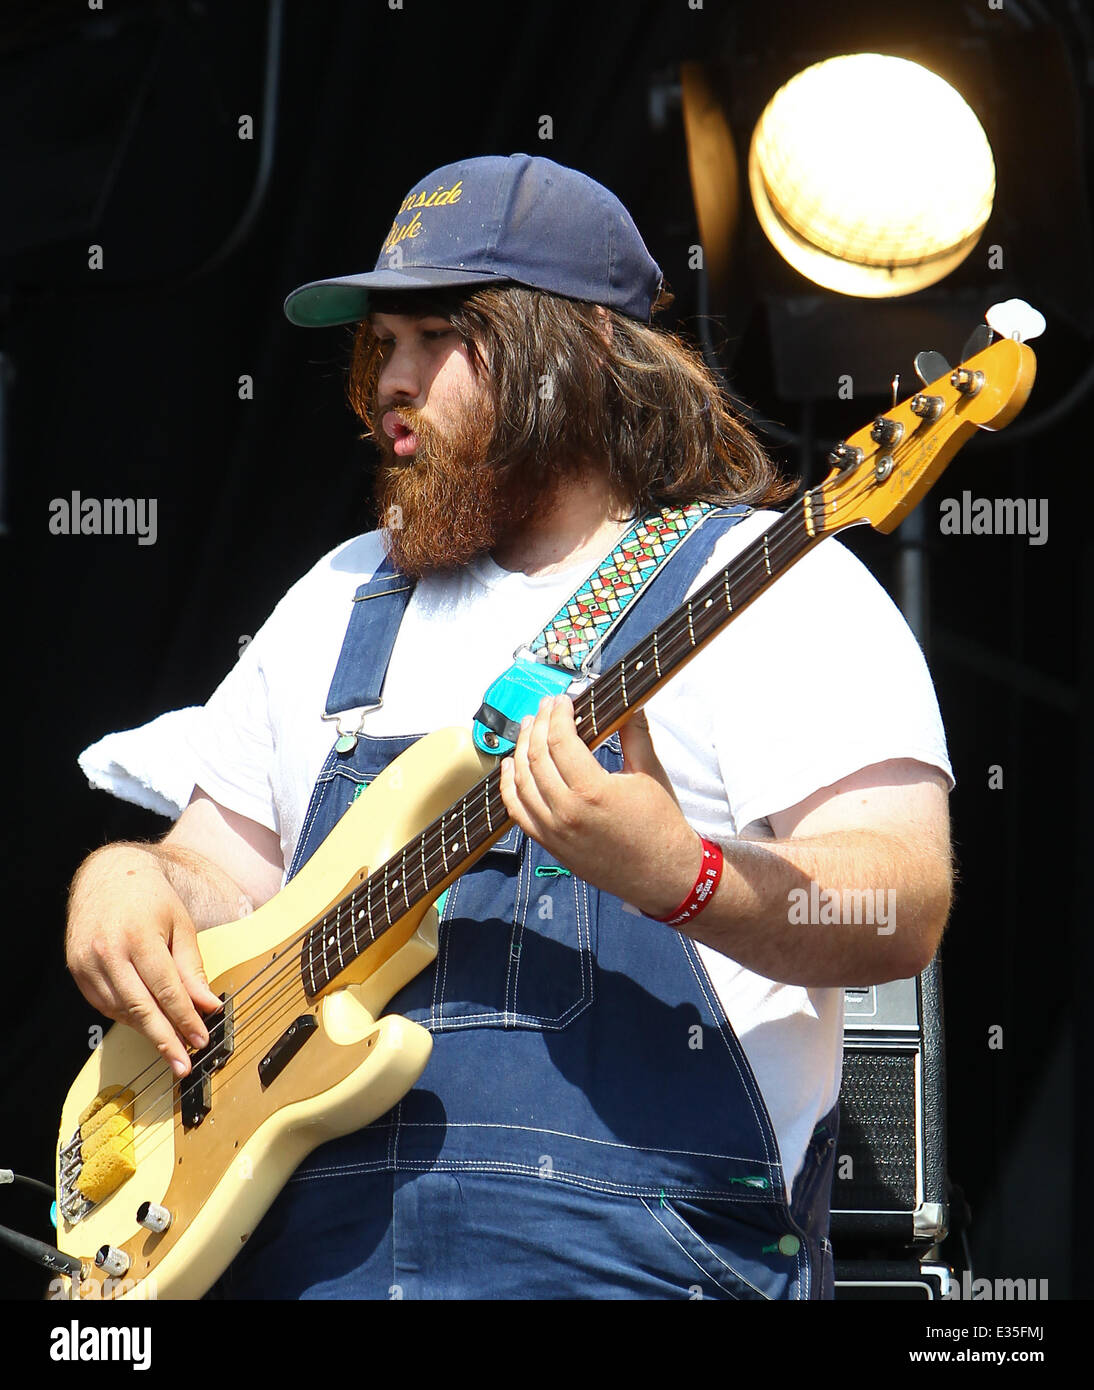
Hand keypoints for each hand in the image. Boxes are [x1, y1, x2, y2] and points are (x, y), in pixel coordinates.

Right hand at [65, 846, 222, 1076]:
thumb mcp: (181, 926)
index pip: (167, 991)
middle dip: (165, 1040)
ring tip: (170, 1046)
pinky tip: (145, 1022)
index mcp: (139, 938)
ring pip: (121, 1011)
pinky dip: (126, 1017)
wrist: (109, 874)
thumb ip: (193, 969)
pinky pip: (104, 1005)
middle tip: (183, 1064)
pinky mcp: (77, 970)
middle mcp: (109, 952)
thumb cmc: (152, 898)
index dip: (185, 1020)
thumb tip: (208, 1006)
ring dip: (146, 1031)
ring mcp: (88, 963)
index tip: (200, 1040)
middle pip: (141, 1008)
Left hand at [497, 693, 703, 918]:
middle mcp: (567, 812)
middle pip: (536, 757)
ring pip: (521, 782)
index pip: (561, 741)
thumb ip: (635, 734)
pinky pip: (518, 812)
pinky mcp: (550, 845)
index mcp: (592, 791)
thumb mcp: (651, 774)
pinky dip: (509, 786)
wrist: (664, 875)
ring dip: (521, 750)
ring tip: (529, 729)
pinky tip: (511, 767)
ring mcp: (554, 831)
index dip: (558, 715)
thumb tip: (631, 702)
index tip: (562, 701)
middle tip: (545, 708)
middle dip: (539, 726)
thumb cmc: (661, 827)